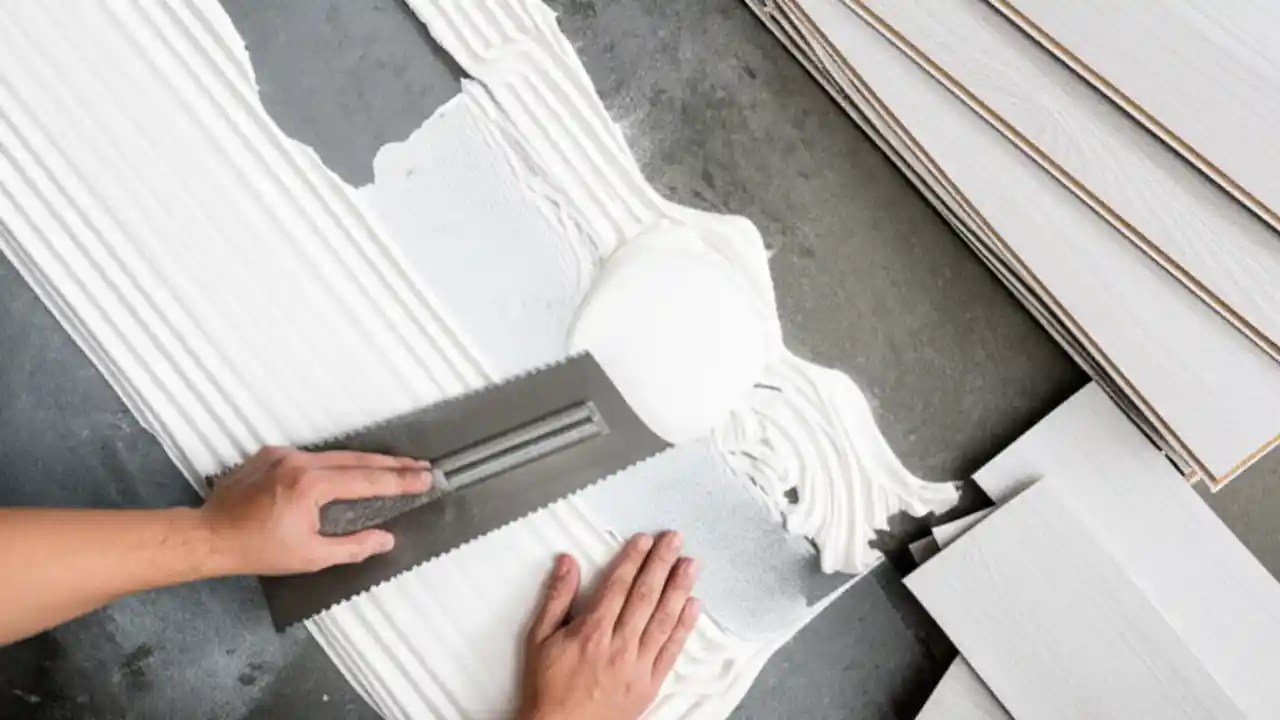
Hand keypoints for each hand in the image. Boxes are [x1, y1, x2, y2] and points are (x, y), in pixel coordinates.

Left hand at [200, 446, 429, 575]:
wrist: (208, 536)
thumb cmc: (254, 549)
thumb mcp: (310, 556)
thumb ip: (353, 547)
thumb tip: (384, 539)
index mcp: (310, 486)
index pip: (367, 480)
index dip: (400, 481)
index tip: (424, 478)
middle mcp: (298, 462)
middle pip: (357, 459)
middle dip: (392, 464)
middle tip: (420, 466)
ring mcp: (283, 454)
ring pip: (335, 454)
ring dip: (365, 461)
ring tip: (392, 467)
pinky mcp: (270, 454)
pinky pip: (311, 455)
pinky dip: (333, 463)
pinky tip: (346, 471)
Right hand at [518, 532, 700, 719]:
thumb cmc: (548, 689)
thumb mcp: (539, 639)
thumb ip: (556, 598)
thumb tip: (567, 563)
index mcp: (591, 632)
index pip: (618, 586)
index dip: (634, 559)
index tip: (646, 540)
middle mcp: (618, 646)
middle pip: (645, 596)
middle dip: (661, 564)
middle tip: (675, 540)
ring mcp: (638, 665)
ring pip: (663, 619)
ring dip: (679, 588)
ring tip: (691, 565)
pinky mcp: (650, 683)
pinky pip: (672, 650)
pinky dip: (684, 626)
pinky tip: (694, 605)